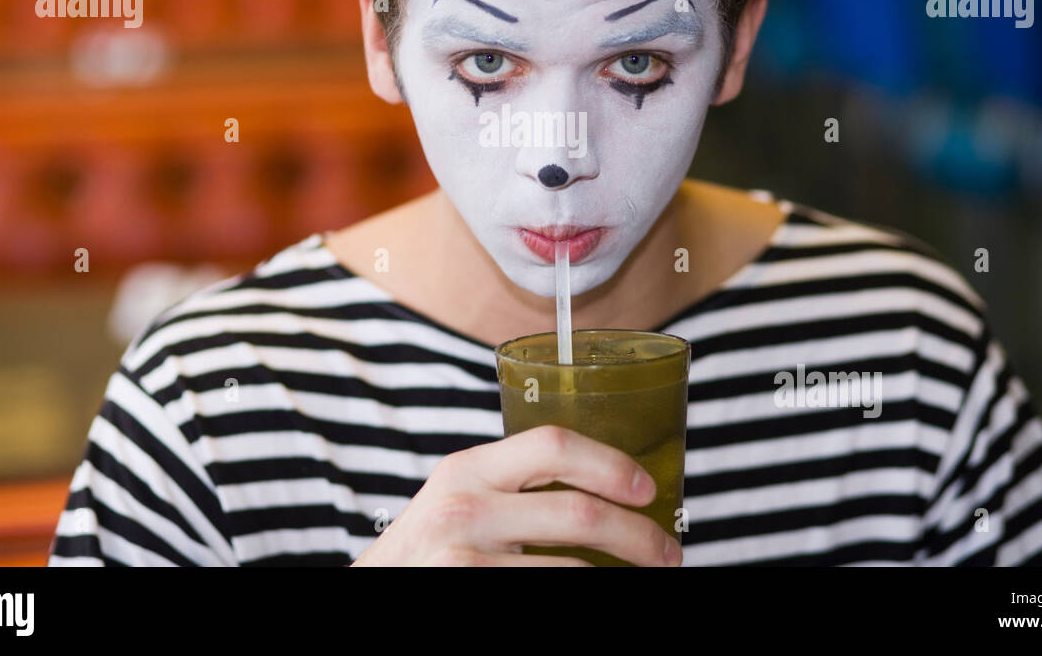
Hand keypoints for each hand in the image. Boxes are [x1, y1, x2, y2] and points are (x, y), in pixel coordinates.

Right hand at [350, 424, 682, 565]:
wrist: (372, 593)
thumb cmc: (427, 554)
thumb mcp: (457, 503)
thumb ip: (511, 487)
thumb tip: (605, 492)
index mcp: (468, 470)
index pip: (553, 444)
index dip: (611, 463)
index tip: (648, 489)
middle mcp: (465, 509)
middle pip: (580, 511)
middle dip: (640, 536)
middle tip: (669, 553)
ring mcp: (466, 561)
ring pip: (577, 572)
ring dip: (621, 578)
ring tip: (642, 580)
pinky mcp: (470, 597)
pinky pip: (554, 597)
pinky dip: (589, 596)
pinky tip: (601, 591)